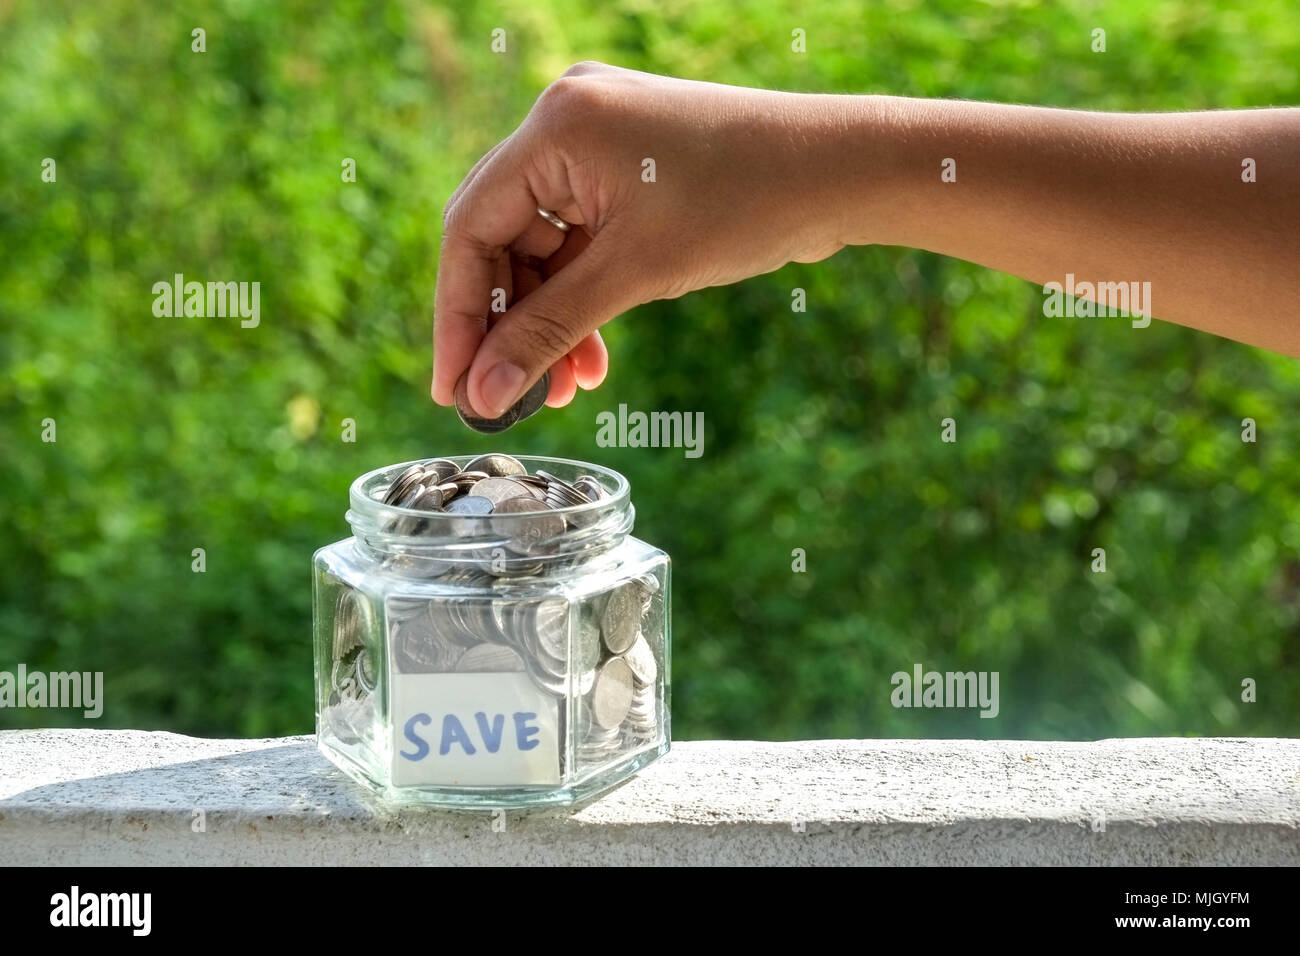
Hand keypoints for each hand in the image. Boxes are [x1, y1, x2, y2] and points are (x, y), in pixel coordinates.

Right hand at [432, 61, 849, 417]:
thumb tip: (484, 395)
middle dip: (505, 326)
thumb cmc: (746, 202)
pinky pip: (579, 243)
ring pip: (541, 250)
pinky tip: (590, 360)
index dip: (457, 317)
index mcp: (555, 126)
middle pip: (499, 239)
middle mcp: (565, 123)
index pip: (469, 227)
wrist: (840, 171)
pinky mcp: (626, 171)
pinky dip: (581, 299)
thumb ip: (550, 332)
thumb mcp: (636, 273)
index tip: (453, 389)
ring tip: (563, 392)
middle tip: (503, 402)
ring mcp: (596, 145)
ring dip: (548, 323)